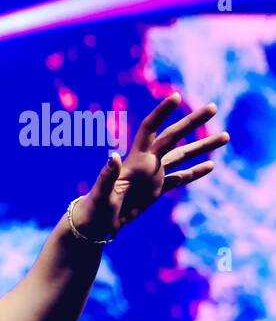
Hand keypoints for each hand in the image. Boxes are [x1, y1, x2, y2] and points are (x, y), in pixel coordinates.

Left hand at [73, 92, 228, 238]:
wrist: (96, 224)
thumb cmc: (94, 207)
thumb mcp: (102, 192)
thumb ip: (108, 174)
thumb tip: (112, 155)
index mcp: (135, 160)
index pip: (150, 129)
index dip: (162, 113)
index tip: (176, 96)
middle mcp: (147, 163)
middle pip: (174, 137)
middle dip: (193, 121)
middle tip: (214, 107)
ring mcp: (153, 175)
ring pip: (183, 156)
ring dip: (203, 146)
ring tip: (226, 135)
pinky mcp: (156, 190)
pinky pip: (180, 178)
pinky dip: (195, 172)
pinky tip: (212, 165)